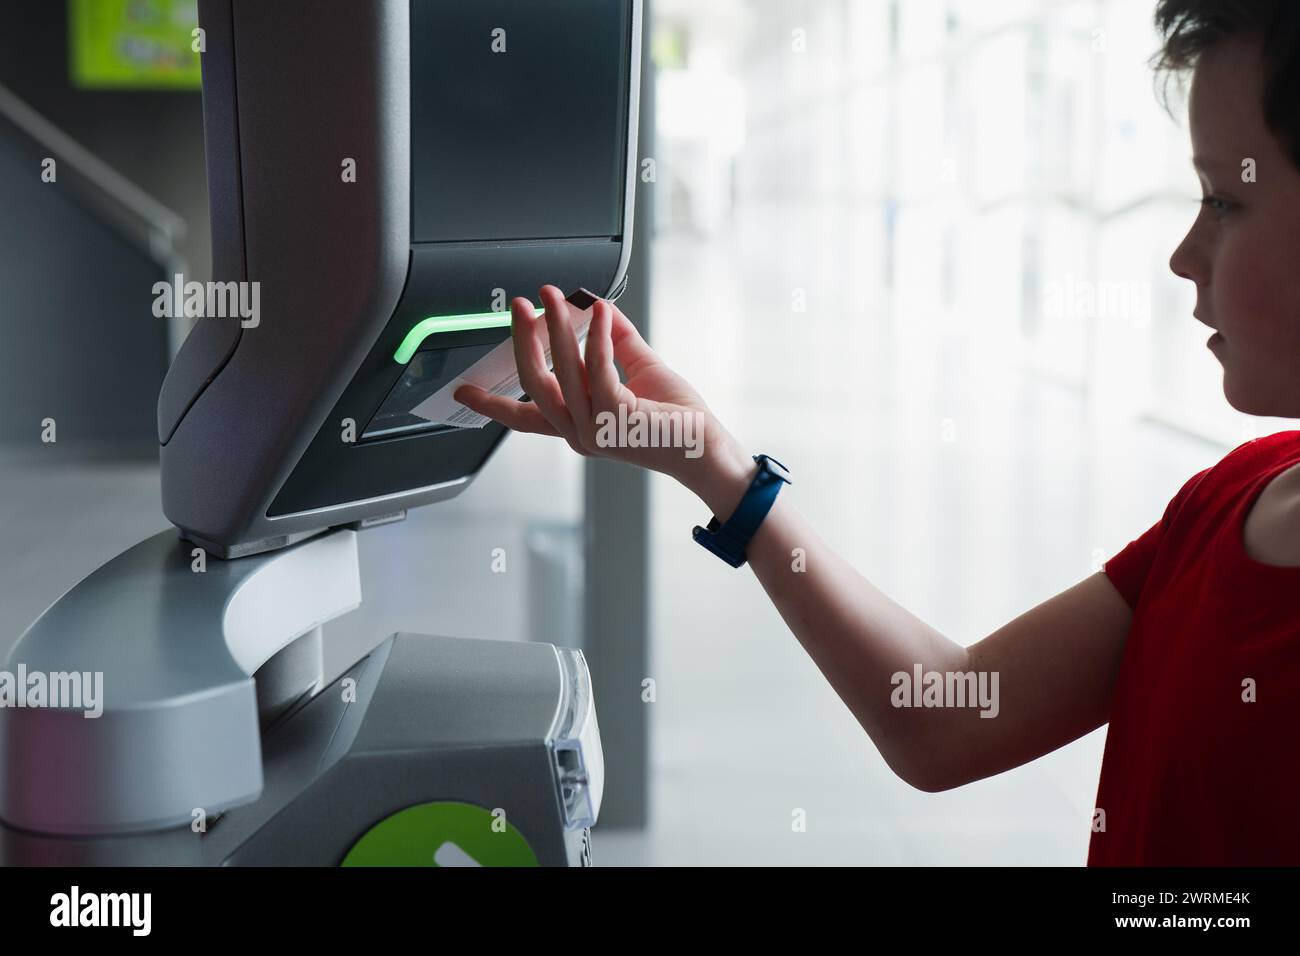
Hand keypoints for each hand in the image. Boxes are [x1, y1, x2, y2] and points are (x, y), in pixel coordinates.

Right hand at [454, 285, 754, 515]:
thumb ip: (613, 342)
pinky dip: (595, 334)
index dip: (491, 404)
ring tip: (551, 297)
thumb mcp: (638, 372)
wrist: (705, 449)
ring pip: (560, 371)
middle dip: (522, 340)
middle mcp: (578, 433)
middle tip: (521, 305)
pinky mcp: (617, 416)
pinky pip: (597, 366)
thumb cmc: (678, 421)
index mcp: (577, 427)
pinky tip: (597, 311)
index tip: (464, 391)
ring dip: (553, 328)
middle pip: (533, 383)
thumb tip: (594, 308)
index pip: (524, 417)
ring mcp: (594, 428)